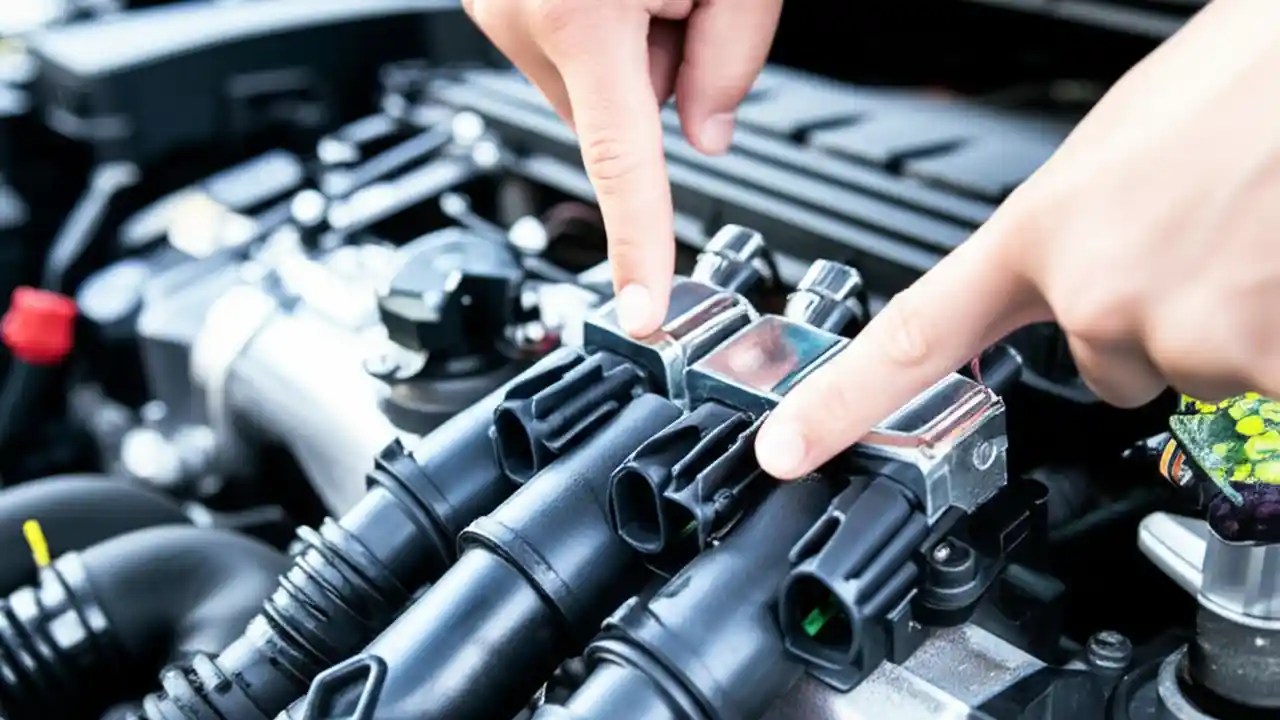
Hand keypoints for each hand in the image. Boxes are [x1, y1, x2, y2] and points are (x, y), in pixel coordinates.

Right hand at [462, 0, 782, 335]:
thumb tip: (707, 135)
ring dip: (625, 51)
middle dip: (658, 84)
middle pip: (611, 120)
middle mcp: (521, 16)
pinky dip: (593, 23)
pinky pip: (557, 46)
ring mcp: (493, 4)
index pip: (620, 167)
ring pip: (585, 84)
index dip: (636, 249)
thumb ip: (731, 58)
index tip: (642, 314)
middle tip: (682, 7)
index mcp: (580, 14)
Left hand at [755, 0, 1279, 478]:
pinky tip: (1279, 271)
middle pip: (1104, 365)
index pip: (912, 338)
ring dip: (1223, 321)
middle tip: (1201, 241)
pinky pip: (1260, 378)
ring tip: (1252, 239)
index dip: (843, 405)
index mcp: (1040, 233)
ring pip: (1189, 370)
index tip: (788, 450)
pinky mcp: (1259, 364)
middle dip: (1149, 322)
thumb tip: (1069, 273)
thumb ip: (1071, 231)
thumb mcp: (1114, 149)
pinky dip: (1276, 336)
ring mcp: (1177, 335)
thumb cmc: (1241, 81)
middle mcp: (1093, 296)